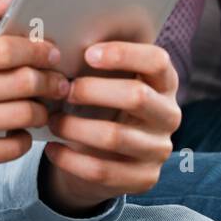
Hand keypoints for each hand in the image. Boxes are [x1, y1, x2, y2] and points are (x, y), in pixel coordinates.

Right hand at [0, 0, 67, 179]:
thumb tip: (12, 0)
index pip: (5, 49)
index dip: (37, 50)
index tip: (53, 53)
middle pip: (20, 82)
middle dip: (50, 81)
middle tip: (59, 82)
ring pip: (21, 116)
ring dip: (43, 111)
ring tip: (45, 105)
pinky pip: (10, 149)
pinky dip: (25, 139)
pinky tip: (21, 130)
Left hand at [41, 42, 180, 213]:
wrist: (104, 155)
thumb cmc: (102, 103)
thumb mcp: (106, 81)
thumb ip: (96, 62)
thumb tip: (62, 41)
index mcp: (165, 82)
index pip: (157, 61)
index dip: (124, 54)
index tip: (88, 53)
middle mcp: (169, 114)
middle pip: (137, 96)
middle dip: (93, 91)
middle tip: (62, 90)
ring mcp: (159, 149)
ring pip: (116, 136)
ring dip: (75, 127)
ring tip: (51, 121)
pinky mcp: (145, 178)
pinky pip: (104, 171)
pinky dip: (71, 159)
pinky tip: (52, 148)